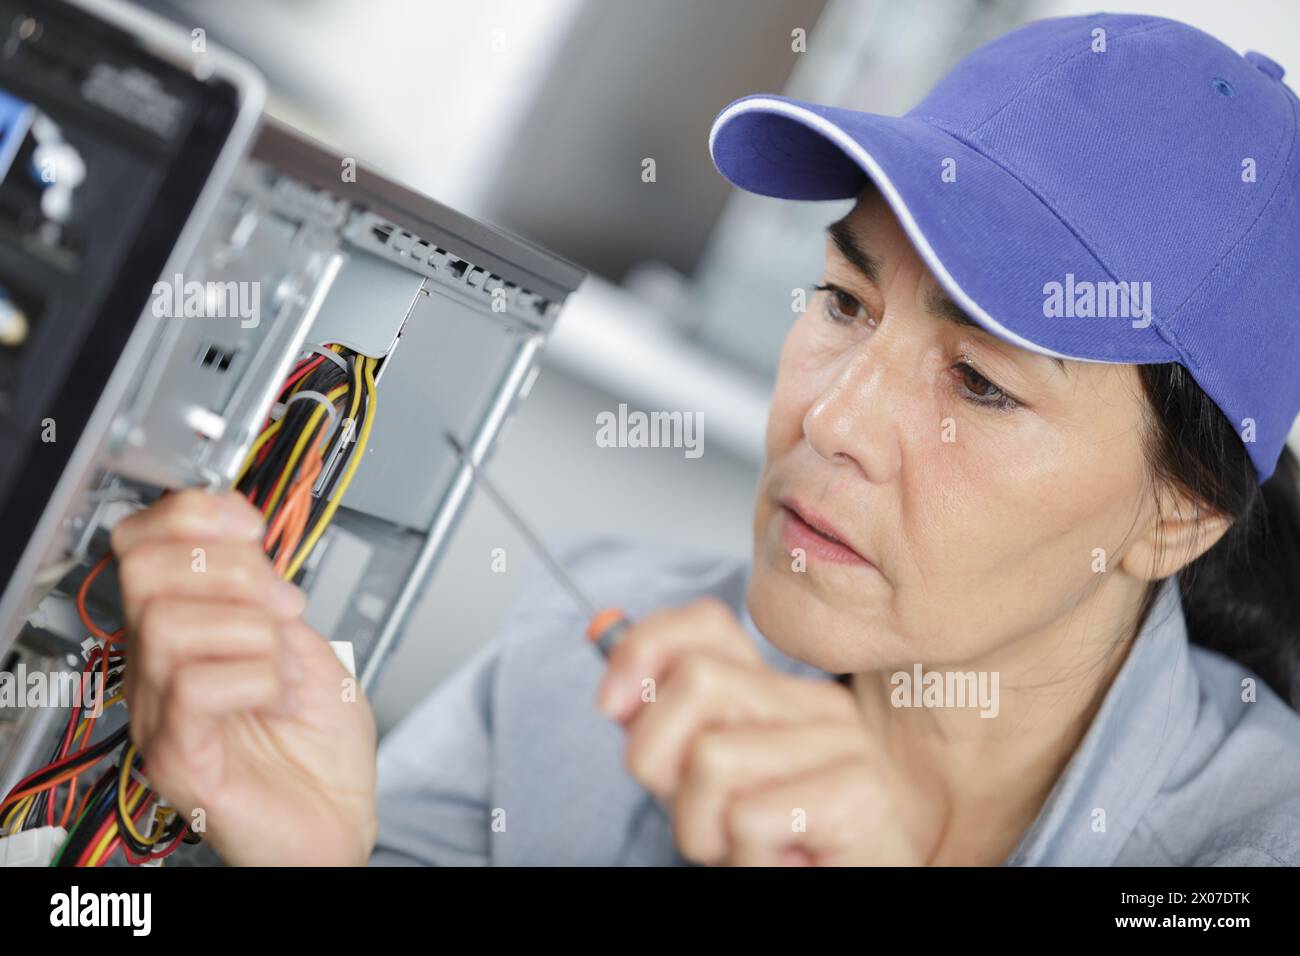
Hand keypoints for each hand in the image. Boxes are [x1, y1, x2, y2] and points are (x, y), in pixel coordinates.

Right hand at [113, 488, 377, 864]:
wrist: (339, 823)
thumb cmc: (322, 749)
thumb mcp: (309, 646)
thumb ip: (270, 598)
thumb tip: (247, 549)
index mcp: (189, 629)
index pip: (144, 541)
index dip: (195, 514)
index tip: (251, 527)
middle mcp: (161, 666)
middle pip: (145, 569)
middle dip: (232, 571)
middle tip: (282, 608)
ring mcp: (162, 712)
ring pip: (168, 623)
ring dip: (250, 630)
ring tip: (283, 664)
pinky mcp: (177, 756)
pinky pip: (194, 685)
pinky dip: (254, 676)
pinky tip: (275, 695)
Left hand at [597, 598, 943, 864]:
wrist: (856, 888)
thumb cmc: (775, 846)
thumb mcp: (703, 781)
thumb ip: (667, 732)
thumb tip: (616, 691)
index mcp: (777, 691)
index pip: (706, 623)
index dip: (643, 647)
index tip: (611, 704)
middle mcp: (815, 703)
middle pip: (697, 680)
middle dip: (662, 759)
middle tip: (702, 813)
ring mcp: (844, 743)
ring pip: (712, 756)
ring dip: (704, 826)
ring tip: (745, 843)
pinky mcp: (860, 794)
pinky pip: (748, 817)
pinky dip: (744, 856)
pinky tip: (780, 859)